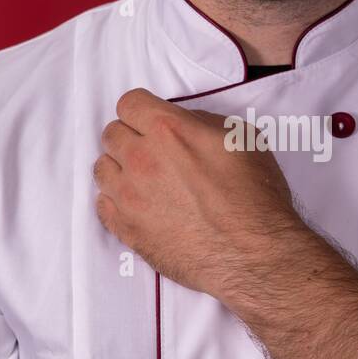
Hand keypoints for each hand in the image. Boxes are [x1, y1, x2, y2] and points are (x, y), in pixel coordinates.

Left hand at [93, 88, 304, 298]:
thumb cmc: (255, 198)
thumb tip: (184, 123)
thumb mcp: (242, 139)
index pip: (129, 103)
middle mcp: (142, 159)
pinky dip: (116, 201)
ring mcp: (130, 196)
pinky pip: (102, 204)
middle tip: (153, 153)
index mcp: (169, 130)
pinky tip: (139, 204)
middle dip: (131, 138)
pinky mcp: (127, 229)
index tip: (151, 122)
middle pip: (112, 134)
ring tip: (145, 181)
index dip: (142, 111)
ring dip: (120, 169)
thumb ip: (202, 122)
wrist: (253, 254)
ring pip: (102, 168)